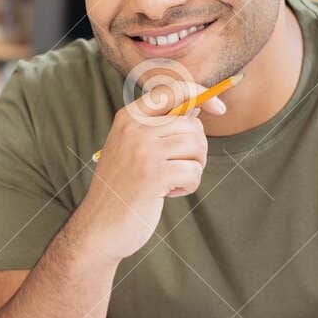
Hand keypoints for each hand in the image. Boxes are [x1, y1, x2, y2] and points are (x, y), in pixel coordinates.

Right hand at [71, 74, 224, 263]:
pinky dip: (189, 186)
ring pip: (197, 145)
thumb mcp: (136, 150)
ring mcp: (144, 150)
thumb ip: (164, 127)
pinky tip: (168, 194)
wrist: (98, 227)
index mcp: (128, 117)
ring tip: (172, 182)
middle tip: (180, 168)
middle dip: (196, 149)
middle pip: (192, 124)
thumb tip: (198, 105)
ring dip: (193, 168)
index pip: (174, 90)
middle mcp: (135, 128)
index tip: (219, 109)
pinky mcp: (155, 175)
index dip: (202, 94)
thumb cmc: (122, 189)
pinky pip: (194, 171)